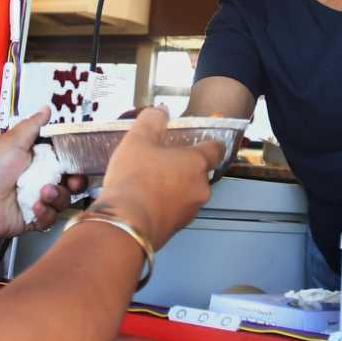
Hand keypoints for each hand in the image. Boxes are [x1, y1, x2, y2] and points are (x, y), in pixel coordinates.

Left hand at [0, 108, 80, 239]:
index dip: (75, 163)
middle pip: (70, 183)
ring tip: (44, 192)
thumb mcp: (13, 140)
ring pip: (62, 201)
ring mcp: (35, 200)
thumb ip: (34, 125)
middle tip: (72, 181)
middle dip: (74, 183)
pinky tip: (34, 206)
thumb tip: (46, 110)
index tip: (80, 162)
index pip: (65, 161)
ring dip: (57, 197)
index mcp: (36, 160)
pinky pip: (49, 219)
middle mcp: (38, 180)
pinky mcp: (31, 219)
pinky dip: (45, 213)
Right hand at [91, 106, 221, 247]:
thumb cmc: (135, 179)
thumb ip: (152, 121)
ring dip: (173, 189)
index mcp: (196, 164)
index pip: (215, 150)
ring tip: (148, 184)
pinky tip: (143, 202)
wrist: (125, 224)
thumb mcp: (138, 140)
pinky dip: (163, 206)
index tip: (204, 143)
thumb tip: (160, 111)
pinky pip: (173, 211)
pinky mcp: (176, 229)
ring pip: (186, 194)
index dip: (209, 145)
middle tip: (162, 163)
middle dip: (183, 169)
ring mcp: (189, 212)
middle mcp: (199, 189)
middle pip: (198, 174)